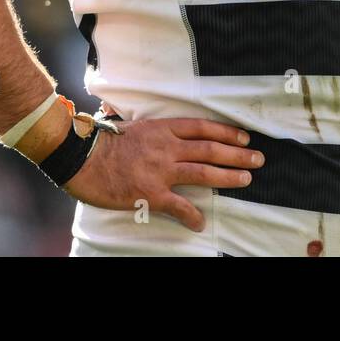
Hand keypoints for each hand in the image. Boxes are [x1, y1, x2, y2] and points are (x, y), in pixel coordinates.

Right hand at [61, 117, 263, 231]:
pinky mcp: (151, 193)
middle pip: (211, 149)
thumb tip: (145, 118)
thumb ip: (146, 125)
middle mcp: (167, 147)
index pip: (203, 127)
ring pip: (204, 172)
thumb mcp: (128, 123)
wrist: (81, 157)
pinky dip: (192, 215)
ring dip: (228, 177)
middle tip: (258, 158)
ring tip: (247, 179)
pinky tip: (201, 222)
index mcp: (162, 128)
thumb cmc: (100, 140)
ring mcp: (161, 170)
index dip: (227, 132)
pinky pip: (179, 206)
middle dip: (238, 154)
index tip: (244, 137)